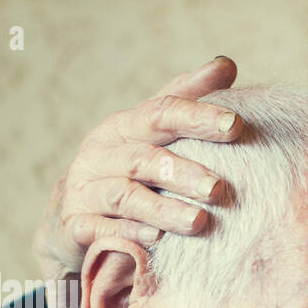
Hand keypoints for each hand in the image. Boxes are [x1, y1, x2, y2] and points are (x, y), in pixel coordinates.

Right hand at [33, 56, 242, 307]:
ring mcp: (85, 190)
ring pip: (124, 197)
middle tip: (219, 189)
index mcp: (124, 127)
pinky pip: (99, 230)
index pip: (161, 113)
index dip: (198, 117)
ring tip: (199, 222)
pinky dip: (127, 236)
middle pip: (143, 158)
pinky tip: (156, 243)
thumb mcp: (152, 134)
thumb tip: (227, 65)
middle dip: (183, 172)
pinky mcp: (75, 226)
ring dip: (162, 210)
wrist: (71, 219)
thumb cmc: (127, 170)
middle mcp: (101, 154)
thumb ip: (186, 100)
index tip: (235, 125)